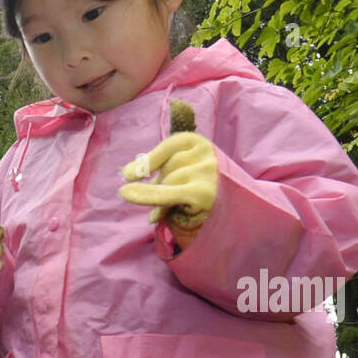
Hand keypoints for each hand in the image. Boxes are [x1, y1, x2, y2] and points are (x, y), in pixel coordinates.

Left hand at [119, 130, 217, 249]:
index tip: (127, 175)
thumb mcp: (181, 173)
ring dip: (160, 197)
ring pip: (167, 181)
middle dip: (159, 183)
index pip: (170, 146)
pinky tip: (127, 195)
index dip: (149, 160)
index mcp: (200, 144)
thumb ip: (160, 169)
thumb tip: (127, 173)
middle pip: (168, 167)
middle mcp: (207, 154)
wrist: (230, 213)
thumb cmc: (198, 189)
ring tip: (173, 207)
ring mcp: (207, 173)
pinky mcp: (203, 193)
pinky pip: (167, 193)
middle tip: (167, 198)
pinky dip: (146, 195)